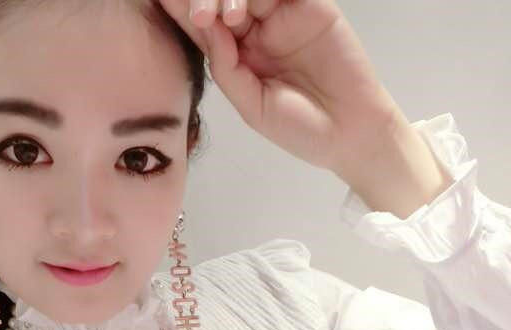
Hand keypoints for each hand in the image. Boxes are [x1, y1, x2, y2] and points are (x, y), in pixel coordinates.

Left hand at [156, 0, 404, 176]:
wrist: (350, 134)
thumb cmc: (302, 129)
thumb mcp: (252, 106)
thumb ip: (226, 68)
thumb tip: (206, 28)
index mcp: (239, 53)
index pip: (205, 23)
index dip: (182, 10)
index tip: (160, 1)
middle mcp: (258, 28)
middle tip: (196, 13)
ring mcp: (284, 14)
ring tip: (226, 18)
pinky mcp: (312, 5)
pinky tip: (244, 8)